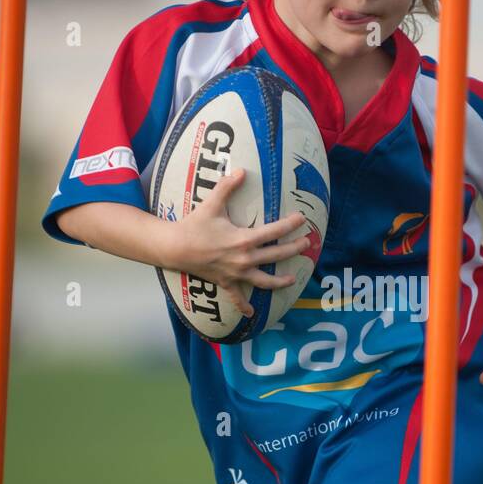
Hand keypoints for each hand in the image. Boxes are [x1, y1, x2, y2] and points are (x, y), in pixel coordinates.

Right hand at [165, 167, 306, 318]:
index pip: (274, 231)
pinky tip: (251, 313)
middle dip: (294, 249)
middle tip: (307, 244)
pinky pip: (236, 298)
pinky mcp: (225, 282)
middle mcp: (244, 259)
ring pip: (263, 281)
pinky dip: (243, 306)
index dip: (290, 225)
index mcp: (244, 240)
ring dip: (279, 281)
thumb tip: (241, 170)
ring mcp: (236, 274)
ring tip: (292, 279)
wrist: (175, 248)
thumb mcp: (212, 204)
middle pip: (276, 255)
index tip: (302, 219)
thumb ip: (227, 186)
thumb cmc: (194, 225)